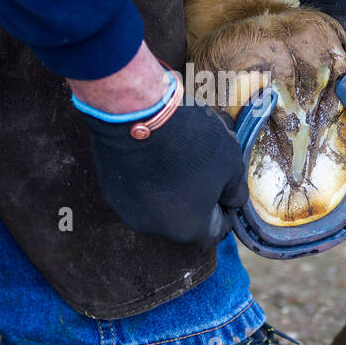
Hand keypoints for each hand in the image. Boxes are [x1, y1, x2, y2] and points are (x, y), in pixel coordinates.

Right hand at [69, 45, 247, 246]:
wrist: (136, 114)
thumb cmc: (189, 141)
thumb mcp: (230, 162)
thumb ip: (234, 189)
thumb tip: (232, 201)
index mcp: (187, 228)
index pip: (216, 229)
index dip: (225, 209)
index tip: (226, 190)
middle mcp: (154, 228)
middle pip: (184, 219)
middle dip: (197, 198)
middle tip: (204, 170)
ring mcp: (128, 210)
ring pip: (159, 205)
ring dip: (170, 189)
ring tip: (177, 158)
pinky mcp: (111, 190)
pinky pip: (137, 190)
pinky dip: (148, 178)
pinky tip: (155, 154)